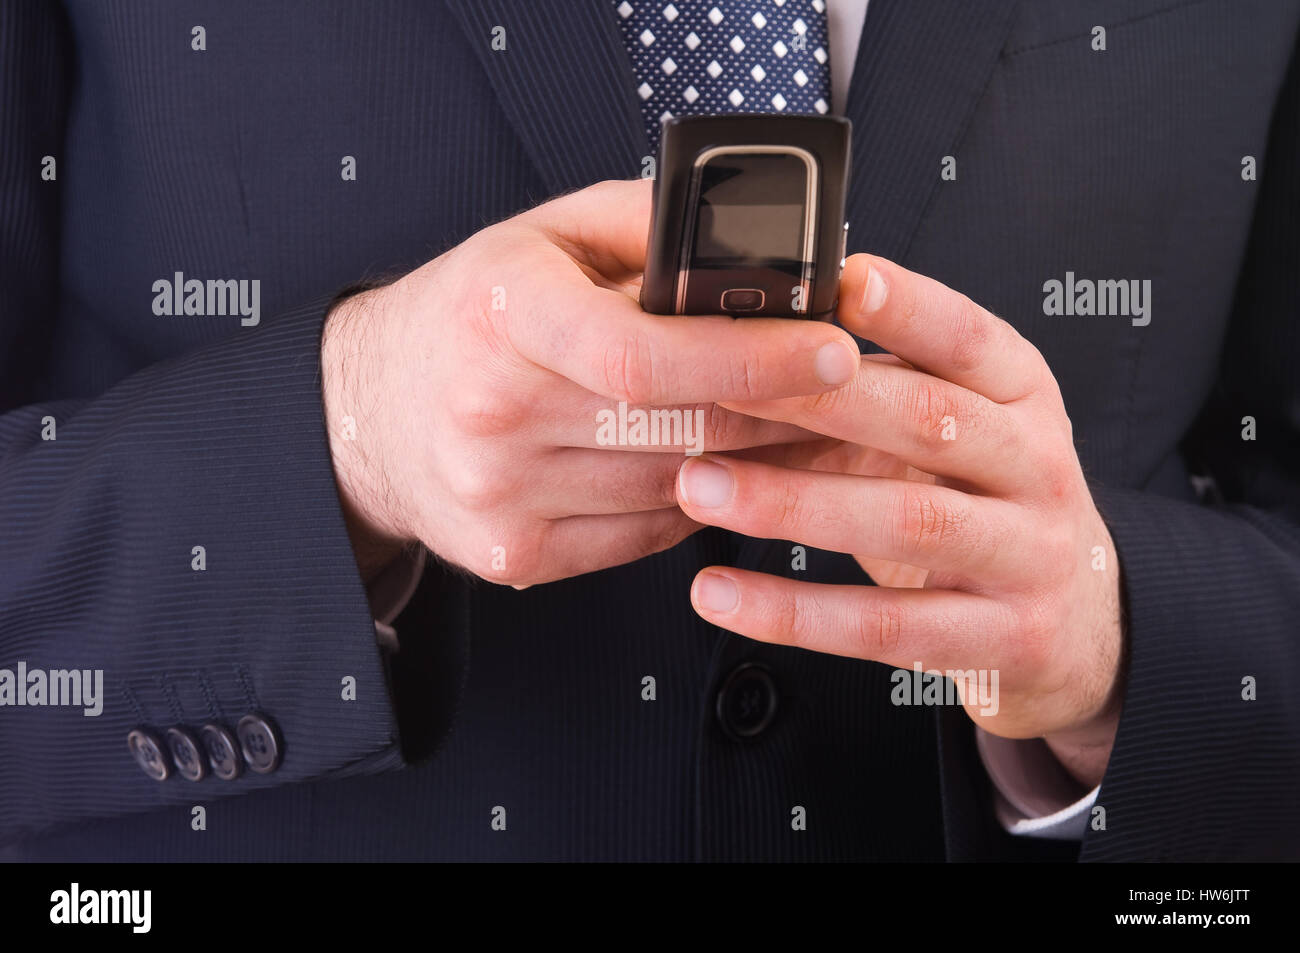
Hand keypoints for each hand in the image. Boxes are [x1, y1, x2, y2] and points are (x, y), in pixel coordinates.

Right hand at [320, 179, 862, 586]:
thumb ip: (647, 228)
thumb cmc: (472, 314)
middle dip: (782, 411)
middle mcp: (492, 412)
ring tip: (794, 426)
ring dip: (754, 462)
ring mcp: (499, 497)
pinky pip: (646, 536)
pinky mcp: (515, 555)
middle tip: (846, 392)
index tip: (830, 350)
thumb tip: (758, 246)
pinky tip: (718, 469)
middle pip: (676, 428)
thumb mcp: (545, 235)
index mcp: (503, 315)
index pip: (641, 354)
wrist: (369, 410)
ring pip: (674, 489)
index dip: (750, 358)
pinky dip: (697, 503)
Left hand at [675, 254, 1124, 787]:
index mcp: (1024, 397)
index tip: (840, 280)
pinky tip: (720, 593)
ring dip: (793, 505)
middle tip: (722, 387)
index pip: (972, 339)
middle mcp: (1038, 468)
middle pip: (932, 422)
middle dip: (821, 402)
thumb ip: (871, 393)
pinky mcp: (1002, 641)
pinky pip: (886, 626)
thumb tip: (744, 353)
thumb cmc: (981, 500)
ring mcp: (1029, 557)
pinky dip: (794, 612)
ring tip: (701, 487)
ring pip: (909, 522)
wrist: (1078, 621)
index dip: (911, 309)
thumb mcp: (955, 431)